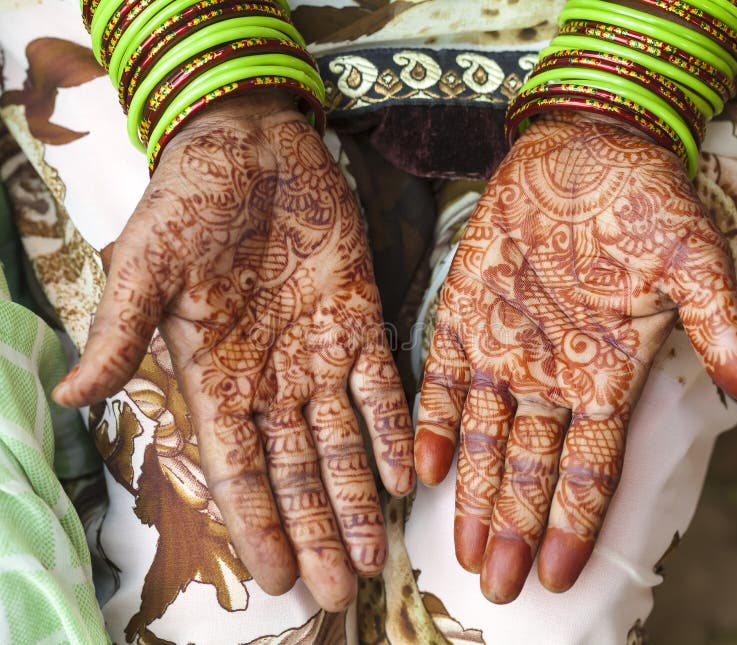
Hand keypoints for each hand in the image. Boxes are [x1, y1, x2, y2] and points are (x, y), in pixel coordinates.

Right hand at [52, 92, 414, 610]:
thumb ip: (120, 331)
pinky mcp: (360, 320)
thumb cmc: (189, 200)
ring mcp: (318, 354)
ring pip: (342, 444)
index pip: (236, 469)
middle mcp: (271, 379)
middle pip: (296, 473)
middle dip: (316, 532)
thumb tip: (70, 396)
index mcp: (215, 376)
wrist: (251, 147)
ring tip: (374, 558)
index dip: (255, 525)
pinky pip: (380, 388)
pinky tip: (401, 478)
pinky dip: (391, 432)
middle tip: (339, 593)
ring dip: (357, 500)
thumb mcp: (143, 264)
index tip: (275, 580)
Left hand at [413, 112, 736, 602]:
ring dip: (473, 494)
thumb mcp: (692, 262)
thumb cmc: (643, 203)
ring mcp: (503, 349)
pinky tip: (426, 467)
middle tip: (498, 588)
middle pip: (530, 469)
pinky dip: (435, 422)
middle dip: (514, 528)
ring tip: (461, 551)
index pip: (589, 468)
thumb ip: (718, 327)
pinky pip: (444, 380)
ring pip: (485, 438)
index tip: (558, 576)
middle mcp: (551, 375)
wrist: (584, 149)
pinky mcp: (464, 316)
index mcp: (605, 374)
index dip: (573, 523)